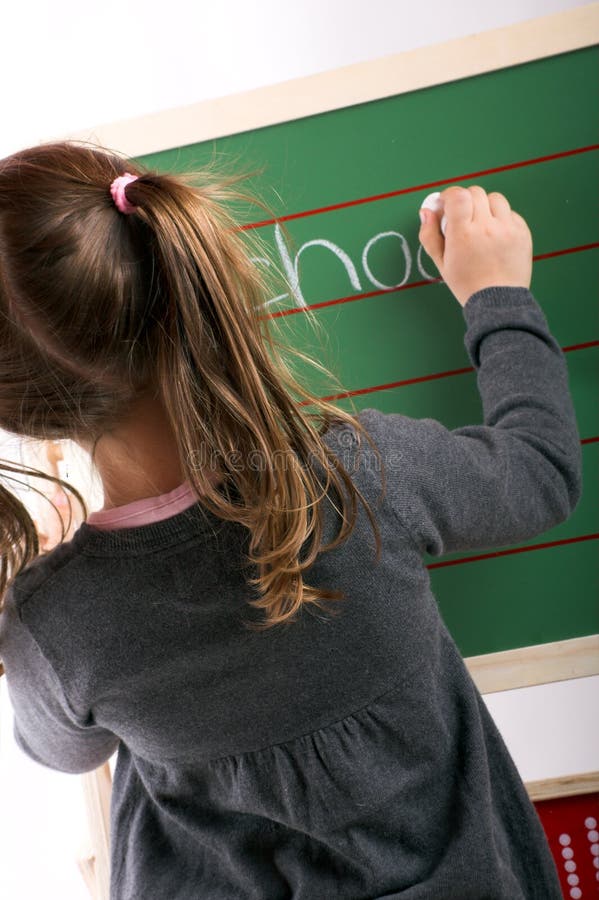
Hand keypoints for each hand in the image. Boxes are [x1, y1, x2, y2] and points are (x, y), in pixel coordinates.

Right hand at [419, 185, 532, 306]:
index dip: (450, 194)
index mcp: (463, 234)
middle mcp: (486, 227)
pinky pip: (510, 213)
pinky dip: (501, 218)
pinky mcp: (522, 232)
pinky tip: (495, 234)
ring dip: (485, 205)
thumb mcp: (441, 263)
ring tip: (481, 223)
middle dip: (466, 199)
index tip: (446, 202)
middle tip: (462, 215)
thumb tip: (426, 212)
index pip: (457, 196)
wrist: (498, 301)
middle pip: (476, 193)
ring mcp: (507, 228)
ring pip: (495, 198)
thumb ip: (429, 235)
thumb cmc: (467, 284)